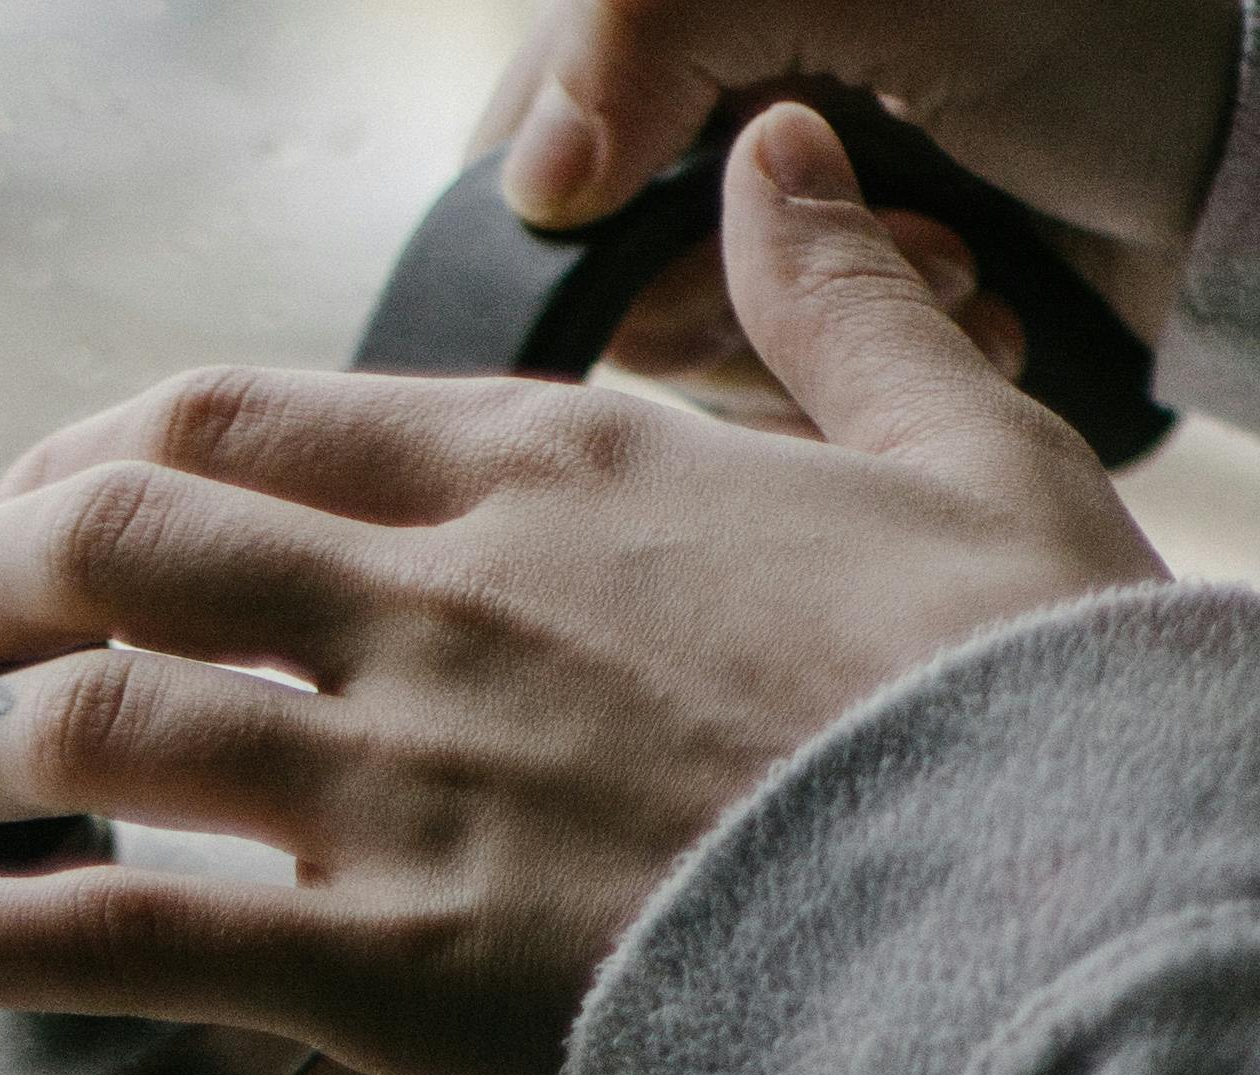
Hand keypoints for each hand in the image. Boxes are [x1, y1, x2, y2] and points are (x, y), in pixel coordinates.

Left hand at [0, 106, 1164, 1074]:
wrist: (1010, 901)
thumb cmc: (997, 706)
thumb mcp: (956, 444)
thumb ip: (845, 304)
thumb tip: (801, 157)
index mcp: (547, 474)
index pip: (253, 425)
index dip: (101, 463)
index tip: (43, 505)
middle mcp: (430, 600)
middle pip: (121, 534)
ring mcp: (381, 776)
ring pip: (83, 712)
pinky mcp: (359, 955)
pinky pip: (98, 929)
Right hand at [482, 0, 1236, 379]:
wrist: (1243, 150)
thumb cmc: (1101, 24)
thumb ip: (665, 26)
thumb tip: (534, 188)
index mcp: (693, 18)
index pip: (529, 146)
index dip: (593, 222)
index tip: (718, 232)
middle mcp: (718, 101)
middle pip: (604, 268)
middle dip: (739, 283)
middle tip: (899, 238)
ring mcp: (777, 210)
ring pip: (691, 344)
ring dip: (823, 337)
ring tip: (960, 268)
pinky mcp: (839, 303)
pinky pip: (780, 395)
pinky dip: (869, 381)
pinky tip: (970, 320)